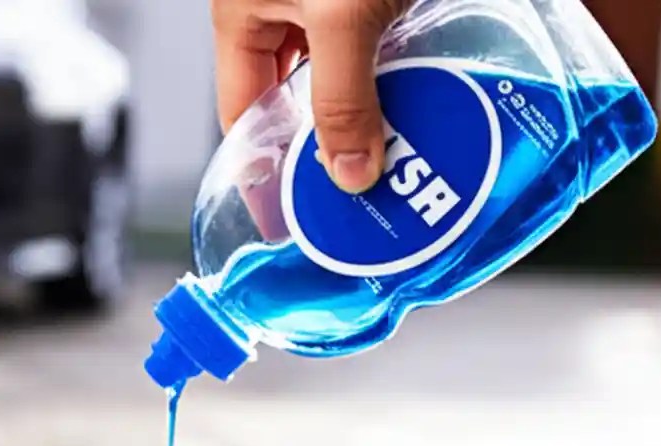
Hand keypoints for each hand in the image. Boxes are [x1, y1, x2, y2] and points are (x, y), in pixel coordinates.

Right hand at [213, 0, 412, 192]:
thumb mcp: (342, 16)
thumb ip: (342, 95)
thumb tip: (348, 170)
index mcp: (242, 13)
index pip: (242, 111)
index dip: (262, 163)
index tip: (285, 210)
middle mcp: (278, 9)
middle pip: (290, 97)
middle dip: (321, 139)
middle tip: (351, 185)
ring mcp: (325, 1)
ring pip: (337, 74)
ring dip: (364, 109)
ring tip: (390, 148)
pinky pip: (373, 49)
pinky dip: (393, 77)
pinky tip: (418, 100)